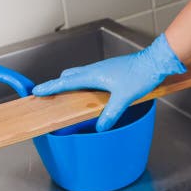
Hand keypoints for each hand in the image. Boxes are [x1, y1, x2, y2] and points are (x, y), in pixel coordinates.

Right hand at [32, 34, 184, 131]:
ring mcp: (103, 70)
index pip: (65, 82)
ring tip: (70, 97)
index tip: (37, 91)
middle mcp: (95, 70)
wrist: (154, 63)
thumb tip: (100, 127)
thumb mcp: (124, 99)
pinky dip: (86, 86)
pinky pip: (92, 78)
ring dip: (73, 85)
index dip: (51, 87)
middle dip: (59, 84)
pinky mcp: (111, 72)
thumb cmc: (140, 75)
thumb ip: (110, 114)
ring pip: (81, 76)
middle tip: (52, 94)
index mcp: (93, 75)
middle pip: (70, 76)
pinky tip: (93, 95)